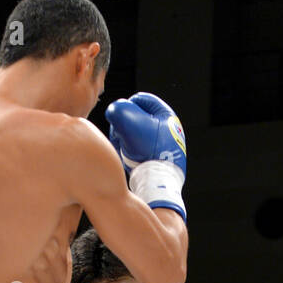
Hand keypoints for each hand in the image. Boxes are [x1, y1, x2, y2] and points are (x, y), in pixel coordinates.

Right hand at [105, 92, 186, 221]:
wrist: (157, 183)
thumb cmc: (147, 150)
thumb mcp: (129, 121)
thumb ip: (118, 109)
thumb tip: (114, 110)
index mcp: (167, 116)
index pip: (140, 99)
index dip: (125, 106)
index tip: (118, 119)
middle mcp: (168, 130)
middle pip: (136, 117)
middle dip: (124, 125)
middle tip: (120, 135)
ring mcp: (163, 146)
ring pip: (134, 134)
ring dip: (124, 139)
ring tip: (123, 148)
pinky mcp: (157, 160)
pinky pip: (137, 150)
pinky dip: (129, 152)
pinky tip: (126, 158)